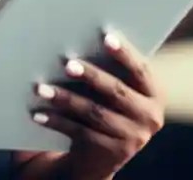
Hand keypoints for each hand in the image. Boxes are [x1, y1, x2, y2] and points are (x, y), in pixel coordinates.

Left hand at [30, 33, 164, 179]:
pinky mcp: (112, 153)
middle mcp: (150, 117)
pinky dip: (57, 121)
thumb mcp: (116, 91)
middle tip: (67, 64)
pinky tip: (38, 113)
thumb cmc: (107, 107)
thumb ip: (109, 70)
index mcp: (154, 94)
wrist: (103, 156)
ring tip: (41, 88)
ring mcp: (133, 138)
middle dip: (91, 76)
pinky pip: (80, 132)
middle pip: (117, 91)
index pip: (141, 70)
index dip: (125, 54)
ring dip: (65, 99)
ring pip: (95, 112)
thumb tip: (75, 40)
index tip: (106, 37)